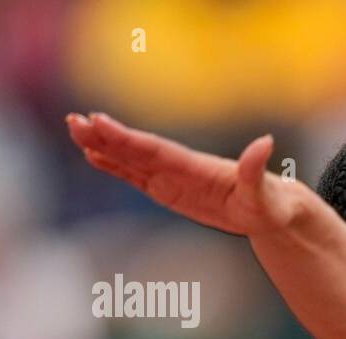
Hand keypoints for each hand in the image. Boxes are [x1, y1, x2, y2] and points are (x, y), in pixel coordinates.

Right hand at [66, 112, 303, 235]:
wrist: (271, 210)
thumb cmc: (270, 203)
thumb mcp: (265, 194)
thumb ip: (257, 170)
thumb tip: (266, 142)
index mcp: (198, 168)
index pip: (157, 150)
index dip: (129, 139)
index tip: (101, 123)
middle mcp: (181, 168)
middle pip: (138, 150)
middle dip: (107, 137)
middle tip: (74, 121)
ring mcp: (173, 178)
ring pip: (132, 160)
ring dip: (103, 146)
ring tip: (75, 130)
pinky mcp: (170, 190)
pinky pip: (137, 177)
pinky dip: (115, 166)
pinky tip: (93, 156)